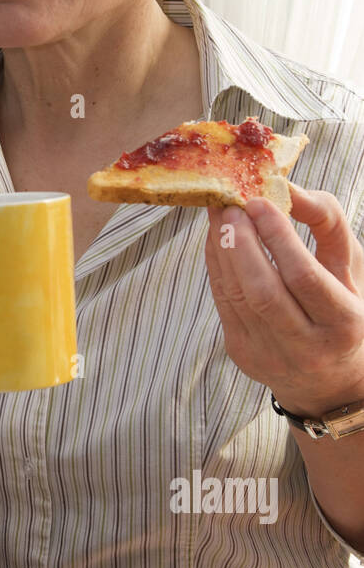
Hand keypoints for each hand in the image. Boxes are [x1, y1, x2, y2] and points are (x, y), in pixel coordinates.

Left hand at [204, 182, 363, 415]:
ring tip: (221, 215)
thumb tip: (286, 188)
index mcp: (344, 325)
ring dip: (223, 250)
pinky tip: (218, 239)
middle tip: (231, 205)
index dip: (278, 237)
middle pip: (263, 292)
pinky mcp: (242, 354)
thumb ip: (329, 224)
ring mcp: (270, 355)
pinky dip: (217, 266)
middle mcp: (308, 348)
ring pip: (237, 297)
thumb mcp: (352, 268)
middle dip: (242, 243)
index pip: (303, 277)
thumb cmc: (344, 308)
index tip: (260, 201)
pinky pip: (223, 303)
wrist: (329, 379)